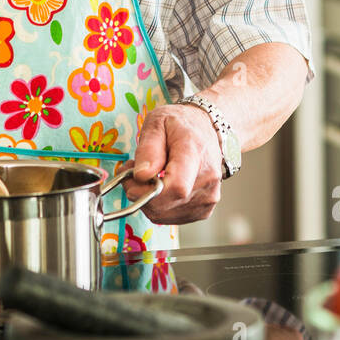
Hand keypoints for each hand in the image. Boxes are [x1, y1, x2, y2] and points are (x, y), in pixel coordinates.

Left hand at [124, 103, 223, 224]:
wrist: (205, 129)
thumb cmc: (180, 124)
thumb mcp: (157, 122)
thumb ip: (148, 148)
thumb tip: (141, 175)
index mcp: (196, 153)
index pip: (176, 187)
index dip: (146, 190)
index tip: (131, 176)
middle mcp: (207, 179)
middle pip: (165, 204)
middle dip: (140, 193)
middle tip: (134, 172)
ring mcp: (208, 197)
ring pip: (163, 214)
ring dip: (147, 200)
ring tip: (149, 176)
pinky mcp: (204, 210)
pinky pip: (170, 217)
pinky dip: (158, 206)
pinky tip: (161, 187)